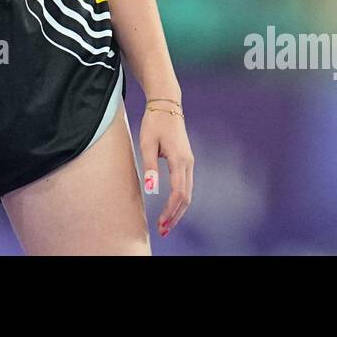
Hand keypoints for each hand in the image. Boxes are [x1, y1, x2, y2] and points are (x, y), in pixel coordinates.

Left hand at [139, 108, 192, 237]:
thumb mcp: (147, 143)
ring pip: (188, 193)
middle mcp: (189, 163)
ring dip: (178, 210)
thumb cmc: (154, 122)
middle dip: (175, 216)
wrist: (167, 105)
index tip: (160, 224)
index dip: (170, 211)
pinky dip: (180, 200)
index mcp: (179, 160)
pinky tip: (171, 208)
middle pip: (186, 197)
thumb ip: (150, 167)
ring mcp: (189, 162)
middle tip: (163, 231)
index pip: (178, 193)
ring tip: (166, 224)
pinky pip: (186, 185)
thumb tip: (152, 190)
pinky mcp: (186, 160)